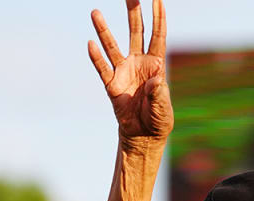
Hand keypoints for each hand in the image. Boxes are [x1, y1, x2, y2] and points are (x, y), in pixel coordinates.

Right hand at [88, 0, 172, 143]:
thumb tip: (156, 80)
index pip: (157, 36)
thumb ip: (159, 94)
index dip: (158, 18)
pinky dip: (96, 57)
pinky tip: (90, 43)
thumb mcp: (163, 109)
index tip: (157, 0)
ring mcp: (123, 71)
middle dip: (134, 13)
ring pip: (113, 46)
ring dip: (104, 30)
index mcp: (156, 64)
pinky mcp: (111, 84)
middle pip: (136, 32)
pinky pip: (102, 68)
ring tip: (95, 12)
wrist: (142, 135)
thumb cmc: (157, 119)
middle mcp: (138, 63)